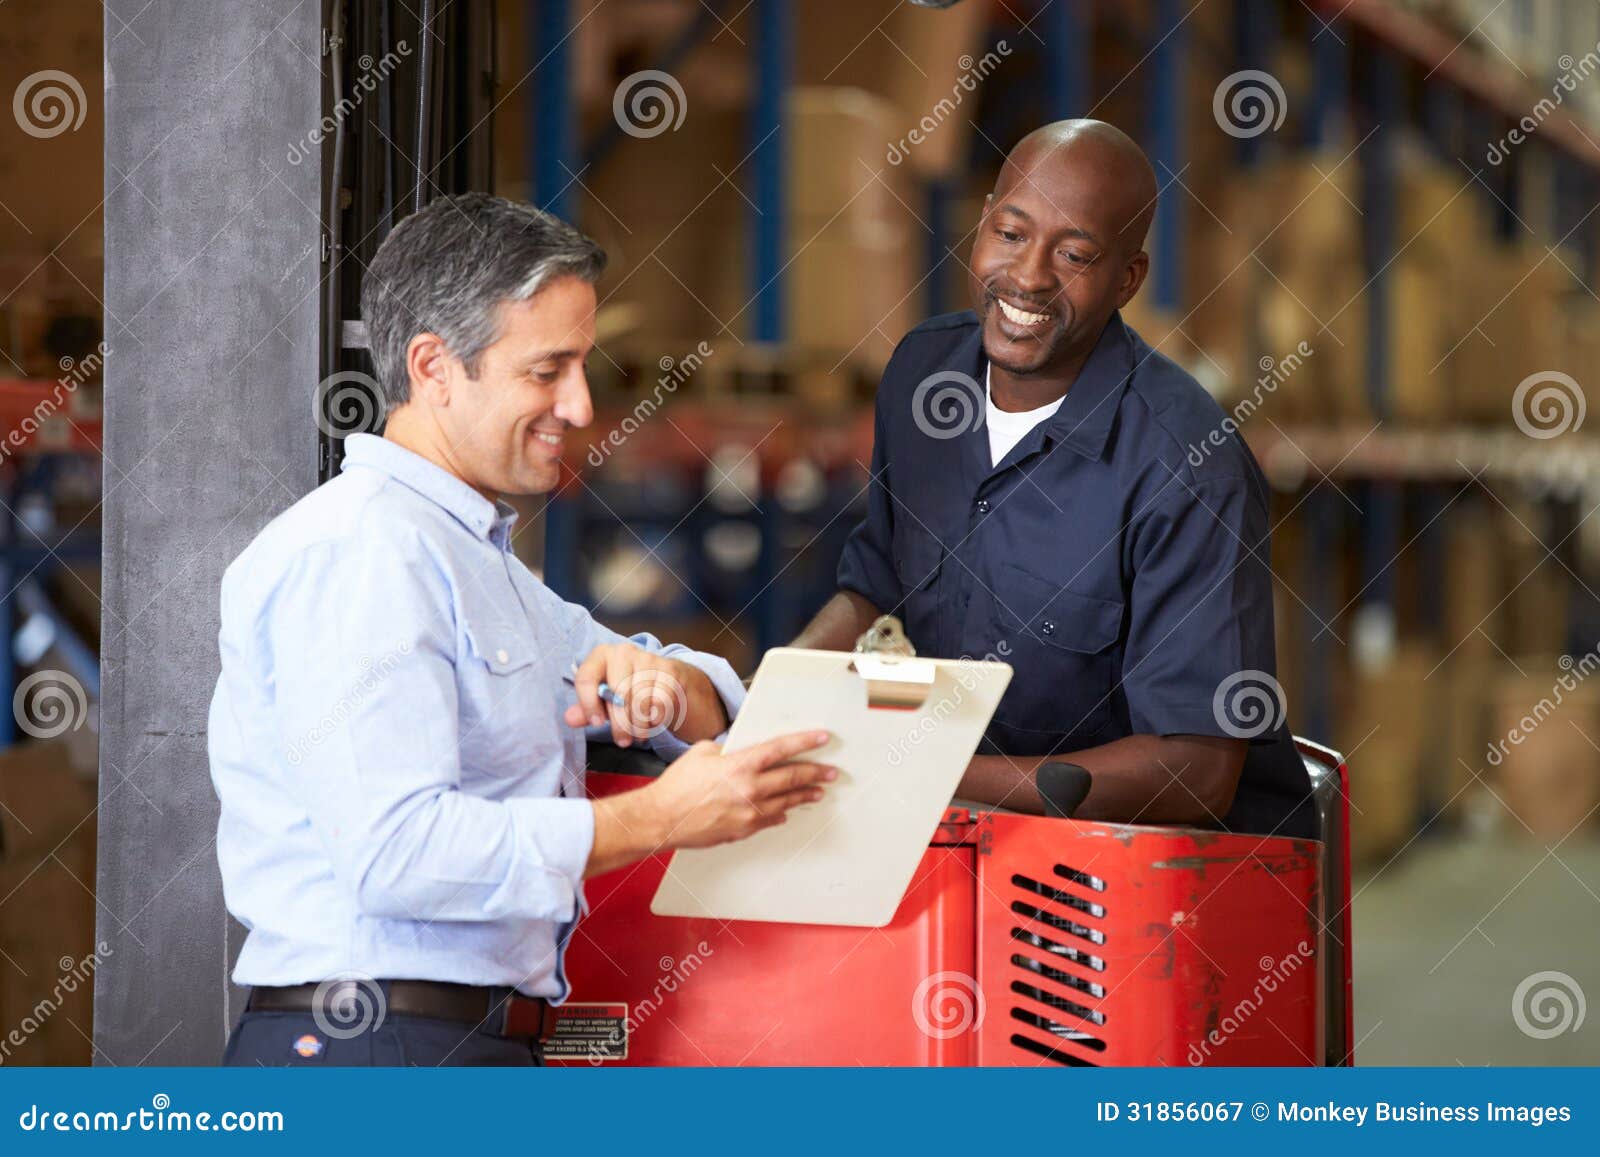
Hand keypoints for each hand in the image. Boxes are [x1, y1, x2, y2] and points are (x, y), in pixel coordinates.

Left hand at [563, 643, 727, 746]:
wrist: (668, 681)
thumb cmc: (630, 690)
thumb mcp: (605, 700)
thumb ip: (587, 709)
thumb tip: (570, 718)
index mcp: (601, 655)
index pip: (586, 678)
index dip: (589, 704)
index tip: (596, 723)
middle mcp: (623, 651)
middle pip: (617, 692)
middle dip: (620, 723)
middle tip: (622, 741)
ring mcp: (648, 658)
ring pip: (640, 700)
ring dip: (639, 725)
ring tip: (638, 735)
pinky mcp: (669, 669)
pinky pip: (660, 701)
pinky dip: (656, 718)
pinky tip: (653, 722)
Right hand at [645, 731, 837, 848]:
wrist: (662, 819)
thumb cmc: (677, 785)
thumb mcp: (702, 753)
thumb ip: (727, 751)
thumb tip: (737, 752)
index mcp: (740, 765)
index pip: (781, 749)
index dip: (804, 742)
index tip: (822, 738)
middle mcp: (749, 788)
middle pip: (792, 778)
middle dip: (815, 773)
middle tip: (831, 772)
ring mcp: (749, 812)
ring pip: (786, 802)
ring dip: (804, 796)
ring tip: (818, 793)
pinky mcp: (743, 829)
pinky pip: (769, 820)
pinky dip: (781, 814)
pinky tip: (787, 812)